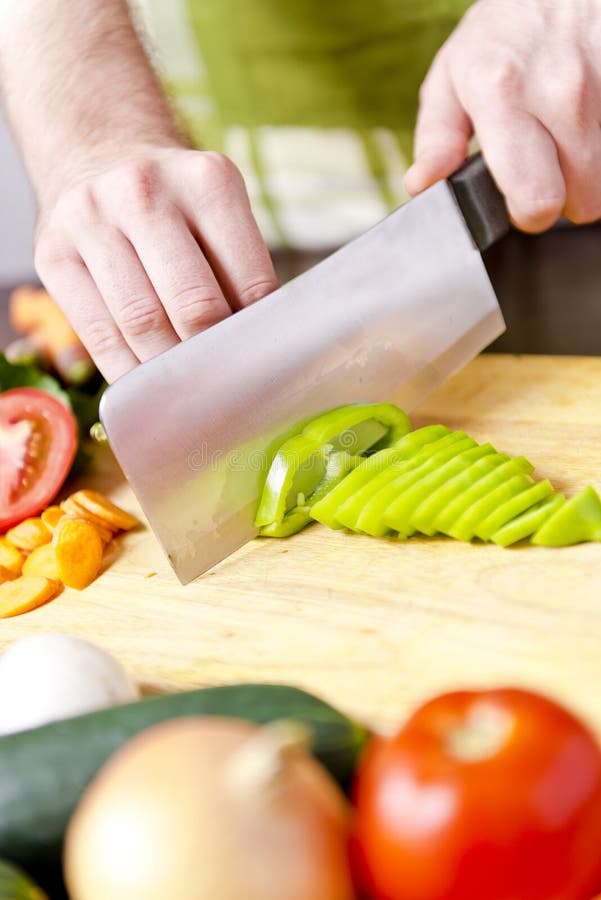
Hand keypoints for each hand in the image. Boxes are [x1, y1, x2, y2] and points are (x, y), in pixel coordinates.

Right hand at [35, 147, 277, 382]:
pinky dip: (129, 372)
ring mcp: (91, 220)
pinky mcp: (53, 254)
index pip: (250, 284)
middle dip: (213, 357)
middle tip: (226, 387)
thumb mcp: (218, 211)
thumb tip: (256, 352)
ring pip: (142, 324)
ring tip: (187, 391)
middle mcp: (144, 192)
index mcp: (207, 182)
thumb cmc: (174, 202)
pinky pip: (98, 334)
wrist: (97, 154)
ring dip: (170, 371)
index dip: (259, 337)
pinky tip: (147, 388)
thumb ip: (238, 270)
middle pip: (194, 306)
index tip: (262, 368)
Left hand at [405, 0, 600, 232]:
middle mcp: (562, 90)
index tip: (519, 200)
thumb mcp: (452, 77)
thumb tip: (421, 184)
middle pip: (582, 201)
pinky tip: (588, 123)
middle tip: (544, 169)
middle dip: (562, 197)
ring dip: (588, 172)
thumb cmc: (503, 32)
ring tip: (565, 141)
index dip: (527, 214)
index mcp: (503, 94)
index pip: (536, 198)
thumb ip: (436, 138)